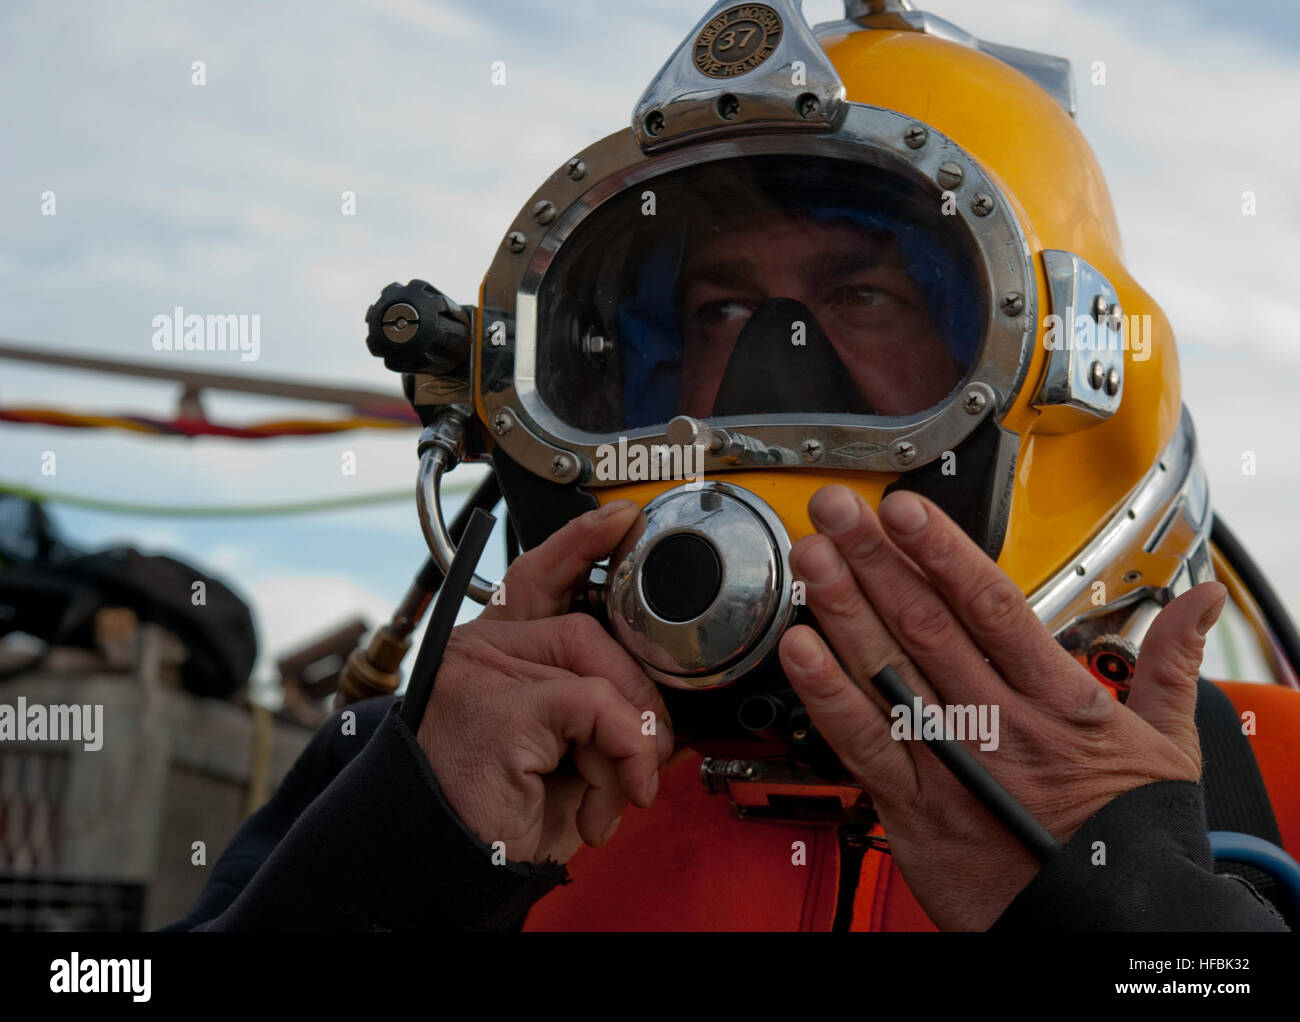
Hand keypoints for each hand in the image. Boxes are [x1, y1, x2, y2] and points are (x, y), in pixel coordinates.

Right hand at [417, 501, 673, 864]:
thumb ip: (606, 722)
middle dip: (636, 690)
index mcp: (491, 657)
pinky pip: (595, 705)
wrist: (442, 870)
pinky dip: (621, 753)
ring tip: (618, 789)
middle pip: (585, 626)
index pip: (535, 577)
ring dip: (630, 734)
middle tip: (645, 758)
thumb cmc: (494, 819)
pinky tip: (607, 799)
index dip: (579, 544)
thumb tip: (669, 716)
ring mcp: (482, 673)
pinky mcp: (498, 705)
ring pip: (594, 661)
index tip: (620, 521)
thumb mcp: (564, 761)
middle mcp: (478, 654)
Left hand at [777, 485, 1225, 930]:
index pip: (991, 607)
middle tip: (837, 510)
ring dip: (844, 610)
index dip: (943, 552)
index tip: (905, 510)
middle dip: (875, 561)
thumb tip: (1200, 602)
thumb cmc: (1130, 835)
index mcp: (1058, 700)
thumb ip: (1170, 662)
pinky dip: (828, 696)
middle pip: (927, 625)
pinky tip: (800, 650)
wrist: (1107, 924)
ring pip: (890, 673)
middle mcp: (999, 723)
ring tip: (812, 558)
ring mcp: (953, 763)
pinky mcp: (916, 808)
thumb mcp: (1169, 744)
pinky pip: (864, 745)